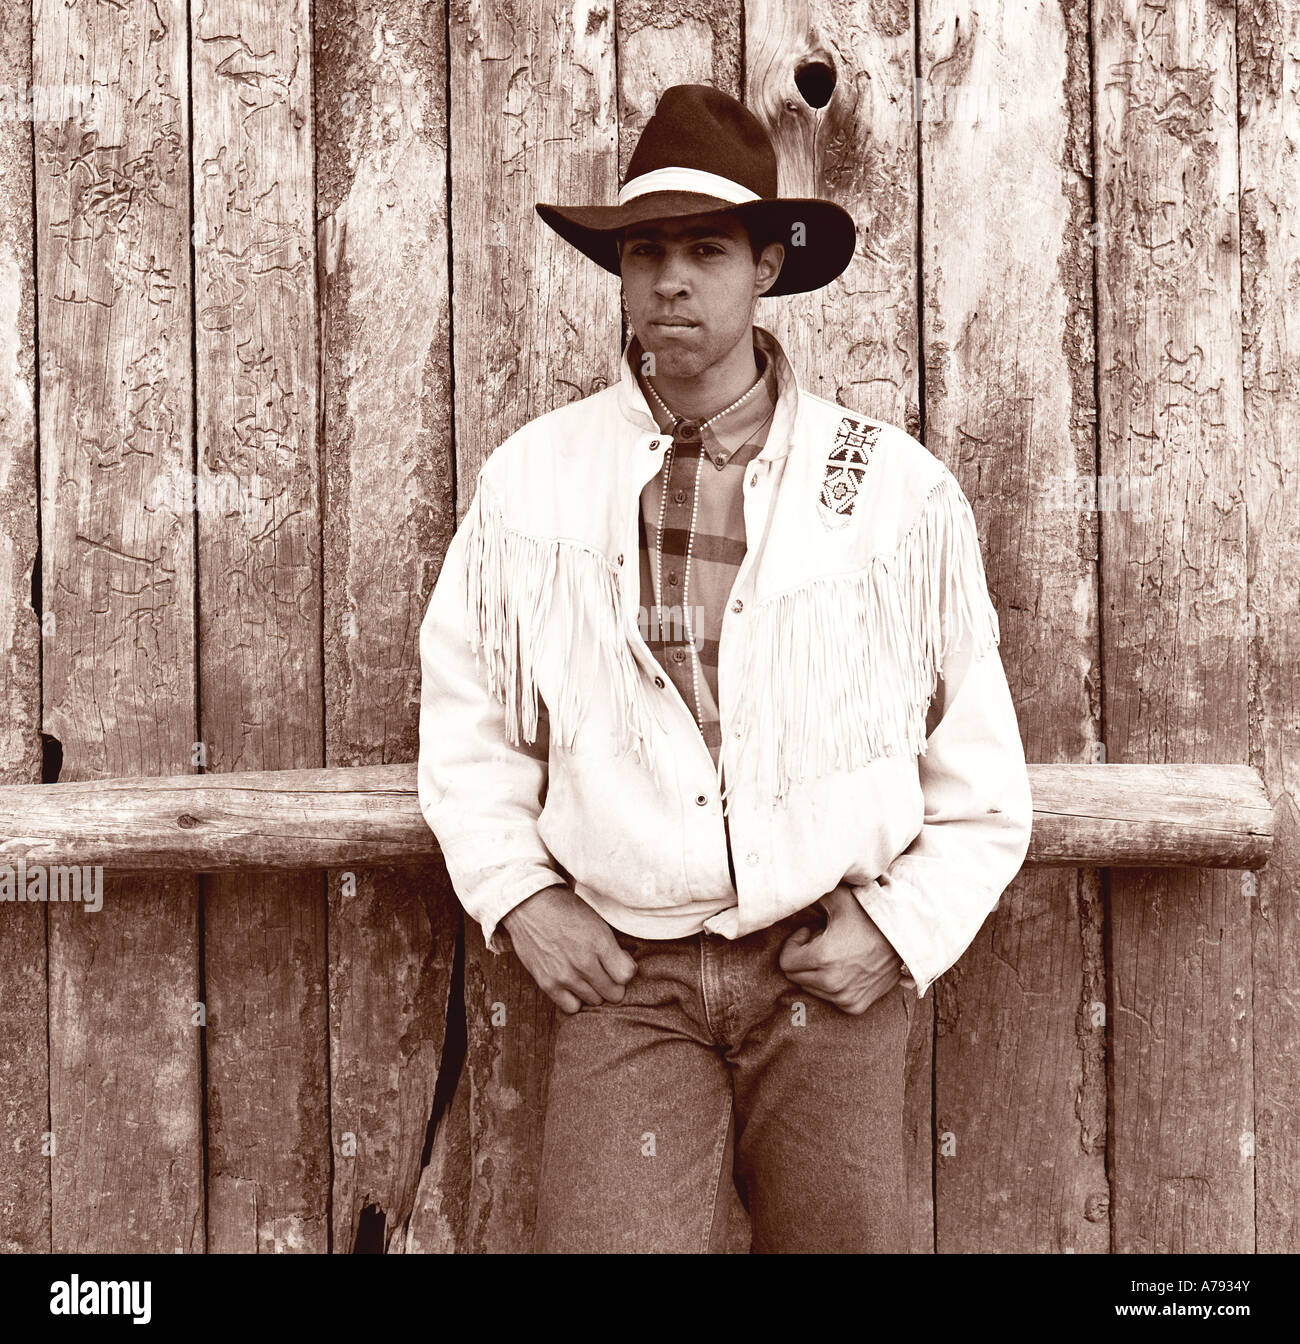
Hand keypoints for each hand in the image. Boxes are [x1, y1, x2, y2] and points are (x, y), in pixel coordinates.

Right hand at [500, 885, 637, 1014]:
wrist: (530, 906)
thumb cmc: (565, 910)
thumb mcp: (596, 920)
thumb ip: (611, 947)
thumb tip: (625, 968)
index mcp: (599, 942)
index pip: (626, 975)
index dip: (625, 969)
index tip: (619, 963)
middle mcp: (584, 962)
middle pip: (613, 993)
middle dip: (613, 983)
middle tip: (604, 972)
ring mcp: (565, 975)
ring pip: (594, 1001)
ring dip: (594, 991)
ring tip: (587, 976)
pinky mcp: (547, 983)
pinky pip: (571, 1007)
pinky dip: (575, 999)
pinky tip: (573, 986)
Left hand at [778, 883, 902, 1015]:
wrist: (905, 937)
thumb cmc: (870, 915)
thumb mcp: (839, 898)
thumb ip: (813, 893)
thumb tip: (796, 886)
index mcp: (822, 957)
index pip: (785, 961)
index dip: (795, 944)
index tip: (811, 933)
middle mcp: (831, 983)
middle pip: (795, 976)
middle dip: (804, 957)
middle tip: (823, 941)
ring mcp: (844, 997)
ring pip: (811, 988)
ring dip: (818, 971)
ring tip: (838, 952)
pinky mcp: (855, 1006)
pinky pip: (830, 999)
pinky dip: (833, 985)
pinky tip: (847, 966)